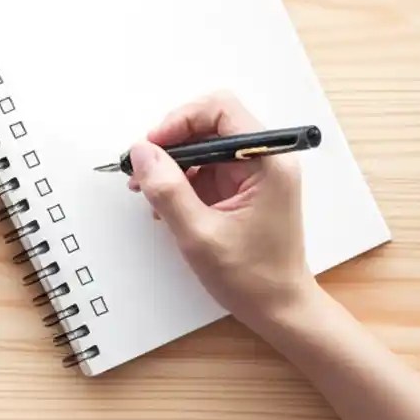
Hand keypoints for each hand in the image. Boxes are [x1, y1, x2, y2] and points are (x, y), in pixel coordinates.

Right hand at [127, 92, 314, 326]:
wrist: (279, 310)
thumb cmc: (251, 277)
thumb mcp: (199, 234)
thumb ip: (167, 190)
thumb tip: (140, 151)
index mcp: (268, 163)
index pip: (221, 110)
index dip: (181, 120)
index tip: (152, 147)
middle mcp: (266, 160)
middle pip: (210, 124)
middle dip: (171, 143)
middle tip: (142, 169)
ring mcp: (255, 174)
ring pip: (204, 146)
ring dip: (172, 163)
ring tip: (147, 191)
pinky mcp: (243, 189)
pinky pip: (206, 169)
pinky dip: (181, 181)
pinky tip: (165, 204)